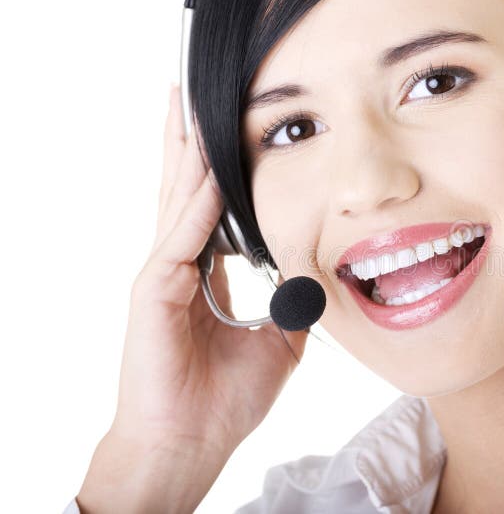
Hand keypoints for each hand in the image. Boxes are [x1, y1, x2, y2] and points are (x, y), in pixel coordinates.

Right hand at [76, 85, 308, 513]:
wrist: (191, 442)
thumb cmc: (225, 399)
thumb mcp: (277, 343)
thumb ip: (293, 306)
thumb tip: (317, 279)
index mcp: (204, 274)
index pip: (211, 208)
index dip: (219, 169)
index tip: (232, 131)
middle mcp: (178, 265)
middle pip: (185, 190)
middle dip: (189, 141)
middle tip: (191, 93)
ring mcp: (162, 274)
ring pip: (177, 200)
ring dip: (186, 153)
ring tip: (186, 105)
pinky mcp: (153, 291)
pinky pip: (182, 238)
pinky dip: (200, 205)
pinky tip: (212, 174)